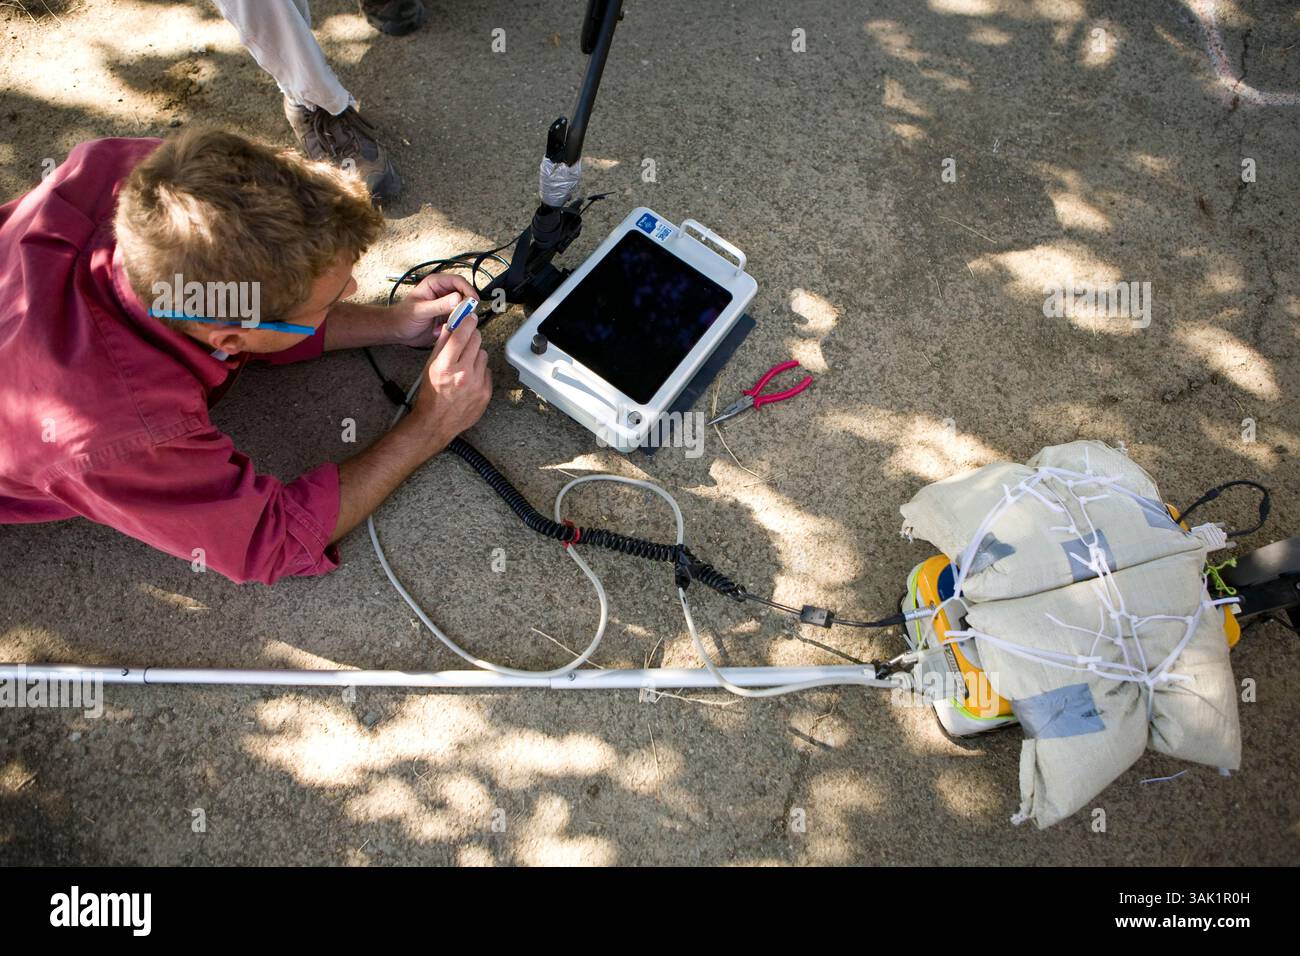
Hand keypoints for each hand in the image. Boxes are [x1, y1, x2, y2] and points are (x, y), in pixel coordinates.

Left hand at [390, 272, 477, 346]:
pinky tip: (445, 329)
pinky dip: (457, 324)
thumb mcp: (421, 311)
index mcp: (435, 284)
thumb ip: (440, 305)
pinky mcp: (447, 316)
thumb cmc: (403, 317)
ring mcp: (446, 305)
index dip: (468, 290)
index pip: (458, 281)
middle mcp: (442, 293)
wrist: (398, 331)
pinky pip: (459, 319)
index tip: (473, 301)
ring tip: (452, 324)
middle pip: (464, 294)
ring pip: (463, 307)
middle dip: (467, 305)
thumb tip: (458, 299)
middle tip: (465, 315)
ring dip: (461, 316)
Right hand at [406, 314, 490, 444]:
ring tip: (464, 366)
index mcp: (446, 366)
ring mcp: (477, 384)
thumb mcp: (430, 366)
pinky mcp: (486, 393)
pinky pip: (487, 371)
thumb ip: (442, 343)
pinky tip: (469, 379)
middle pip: (477, 340)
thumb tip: (451, 323)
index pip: (462, 334)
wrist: (436, 422)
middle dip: (471, 337)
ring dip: (476, 355)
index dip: (467, 320)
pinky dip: (480, 371)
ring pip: (483, 354)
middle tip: (465, 341)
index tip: (470, 314)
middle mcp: (463, 374)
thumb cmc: (431, 394)